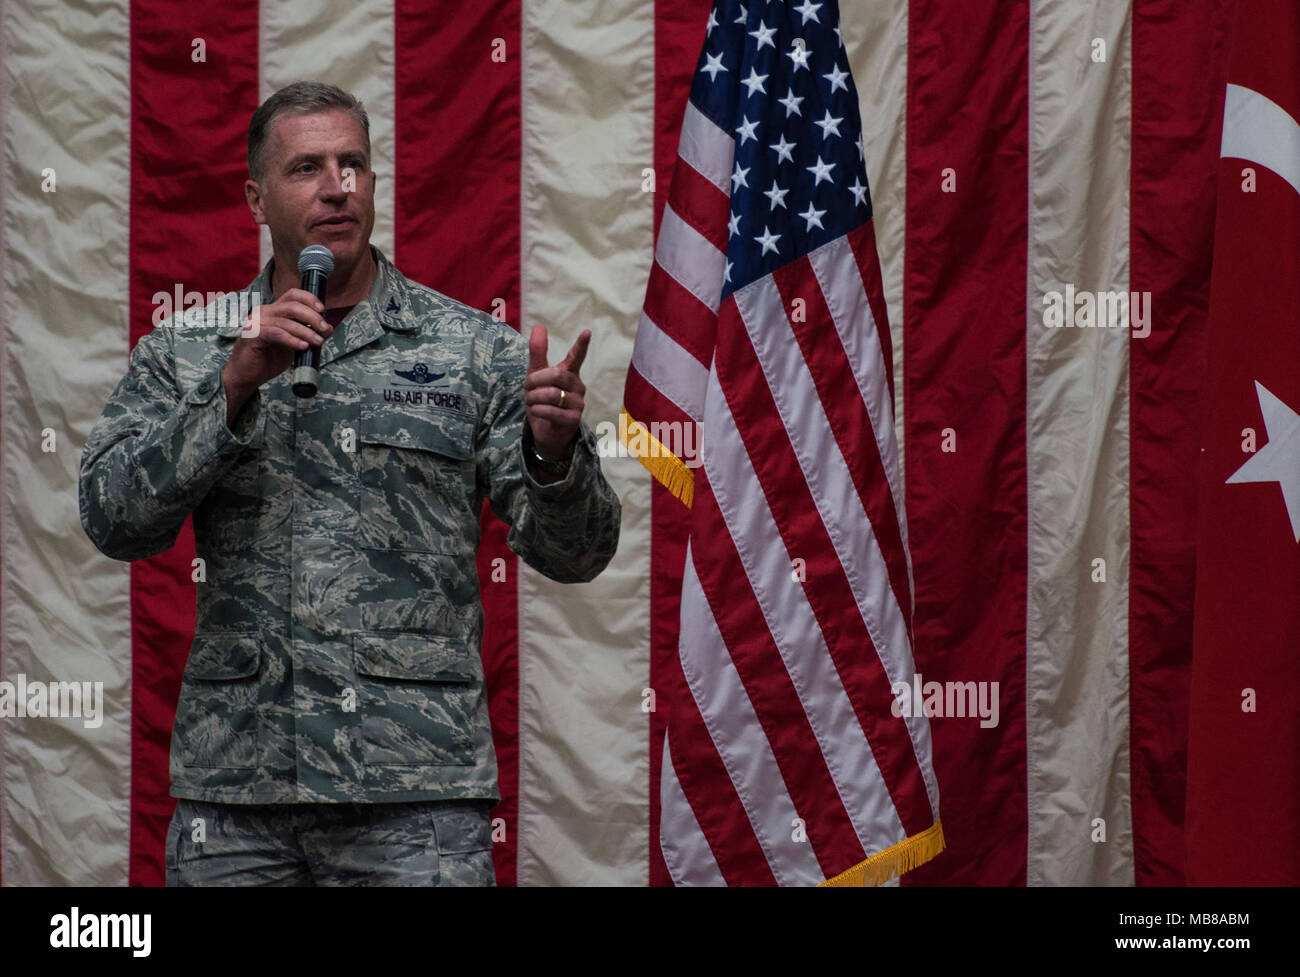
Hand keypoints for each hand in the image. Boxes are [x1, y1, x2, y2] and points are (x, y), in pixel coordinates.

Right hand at [221, 288, 333, 422]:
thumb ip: (308, 334)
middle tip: (324, 329)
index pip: (293, 295)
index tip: (323, 311)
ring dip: (306, 331)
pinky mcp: (252, 335)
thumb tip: (328, 327)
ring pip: (286, 321)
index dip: (310, 299)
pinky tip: (302, 346)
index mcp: (273, 311)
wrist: (247, 376)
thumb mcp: (293, 345)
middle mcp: (264, 312)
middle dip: (312, 316)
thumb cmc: (268, 359)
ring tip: (318, 342)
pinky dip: (292, 340)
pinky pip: (276, 333)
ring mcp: (256, 322)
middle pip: (292, 305)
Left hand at [523, 325, 588, 459]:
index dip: (581, 345)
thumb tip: (539, 326)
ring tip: (531, 402)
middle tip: (527, 387)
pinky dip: (537, 410)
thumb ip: (538, 352)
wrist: (546, 431)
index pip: (577, 357)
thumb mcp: (536, 375)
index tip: (587, 332)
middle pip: (557, 374)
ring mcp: (578, 403)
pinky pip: (551, 411)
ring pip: (552, 394)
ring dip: (534, 398)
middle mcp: (577, 386)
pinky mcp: (573, 419)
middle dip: (536, 380)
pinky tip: (536, 411)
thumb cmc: (543, 401)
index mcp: (570, 373)